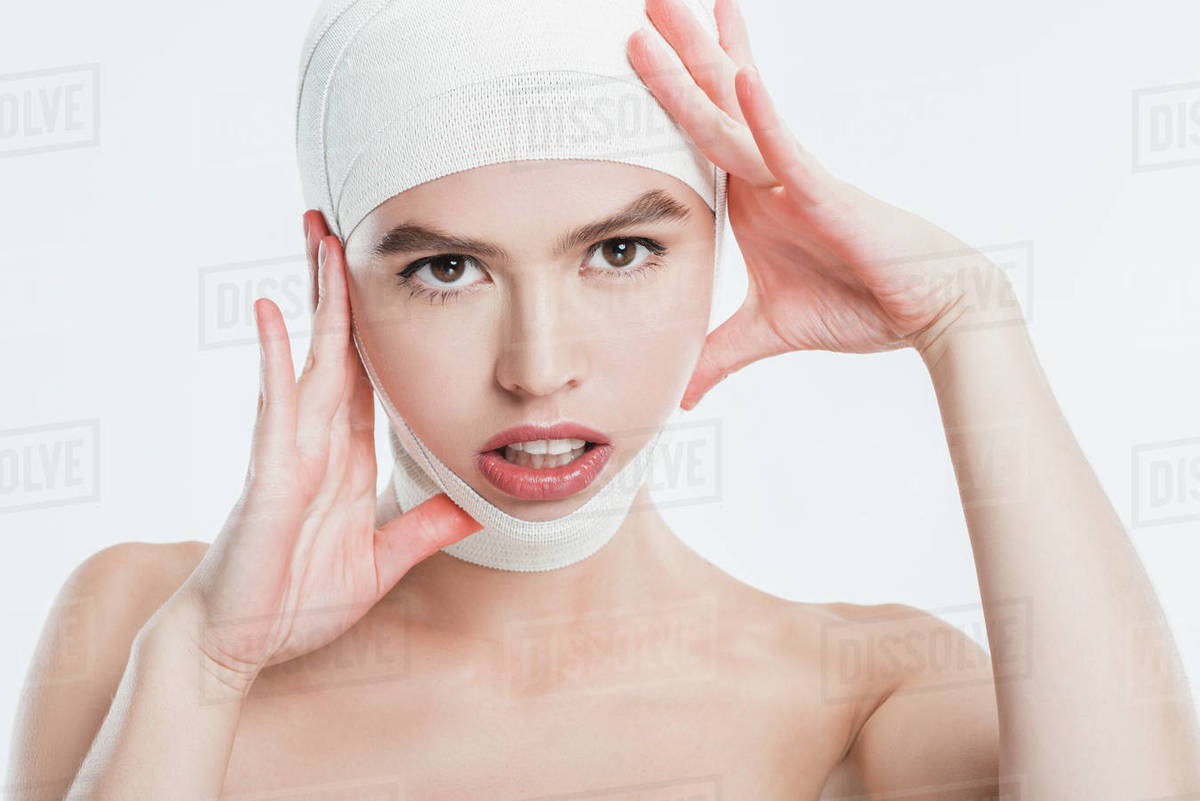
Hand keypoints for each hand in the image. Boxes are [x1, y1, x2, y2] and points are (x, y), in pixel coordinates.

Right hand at [177, 212, 481, 693]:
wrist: (235, 646)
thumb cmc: (296, 602)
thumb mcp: (382, 561)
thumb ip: (426, 528)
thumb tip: (481, 507)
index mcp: (348, 455)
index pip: (371, 374)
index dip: (381, 324)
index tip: (390, 274)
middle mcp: (319, 440)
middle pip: (339, 347)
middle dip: (345, 286)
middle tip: (348, 222)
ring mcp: (289, 449)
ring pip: (309, 358)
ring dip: (317, 298)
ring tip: (320, 237)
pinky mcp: (266, 472)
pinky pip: (272, 406)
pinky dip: (273, 359)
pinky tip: (269, 312)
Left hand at [628, 0, 1012, 407]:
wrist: (928, 310)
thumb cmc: (859, 304)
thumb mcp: (766, 331)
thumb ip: (718, 353)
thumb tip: (682, 392)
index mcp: (753, 194)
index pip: (701, 132)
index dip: (672, 89)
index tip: (641, 48)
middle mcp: (769, 175)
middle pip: (713, 103)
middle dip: (680, 49)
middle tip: (648, 0)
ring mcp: (796, 180)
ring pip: (737, 114)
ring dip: (704, 61)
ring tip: (674, 7)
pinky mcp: (828, 198)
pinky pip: (789, 155)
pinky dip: (765, 121)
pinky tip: (742, 81)